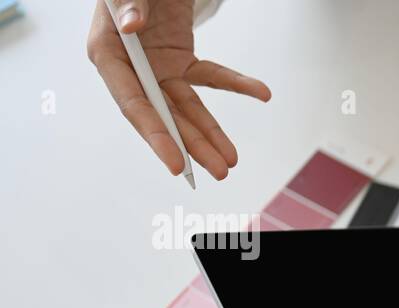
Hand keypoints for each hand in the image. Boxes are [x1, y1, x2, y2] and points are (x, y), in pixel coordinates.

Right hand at [87, 0, 270, 180]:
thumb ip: (127, 5)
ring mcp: (157, 70)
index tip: (176, 164)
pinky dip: (236, 85)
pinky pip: (211, 78)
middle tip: (219, 170)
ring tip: (231, 159)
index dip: (154, 134)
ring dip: (211, 133)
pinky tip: (260, 93)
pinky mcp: (180, 64)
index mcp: (107, 53)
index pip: (132, 103)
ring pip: (187, 108)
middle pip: (163, 115)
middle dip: (191, 145)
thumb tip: (132, 26)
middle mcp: (131, 69)